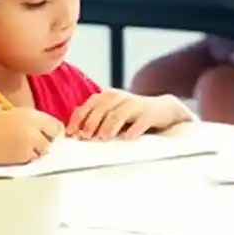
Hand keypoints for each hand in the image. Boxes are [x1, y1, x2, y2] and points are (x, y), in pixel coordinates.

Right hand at [0, 105, 63, 164]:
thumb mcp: (0, 111)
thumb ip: (16, 116)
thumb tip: (20, 119)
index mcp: (30, 114)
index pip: (56, 126)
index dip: (49, 133)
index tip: (43, 136)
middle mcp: (33, 128)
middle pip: (51, 141)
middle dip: (42, 144)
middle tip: (28, 145)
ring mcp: (28, 144)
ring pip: (42, 153)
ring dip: (33, 154)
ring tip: (15, 150)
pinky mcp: (21, 158)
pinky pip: (30, 162)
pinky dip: (24, 162)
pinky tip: (10, 157)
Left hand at [65, 91, 191, 139]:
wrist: (162, 110)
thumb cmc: (131, 116)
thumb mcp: (112, 114)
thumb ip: (95, 120)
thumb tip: (73, 134)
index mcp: (107, 97)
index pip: (88, 105)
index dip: (78, 119)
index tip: (71, 134)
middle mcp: (120, 97)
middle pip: (101, 108)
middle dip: (91, 123)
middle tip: (85, 137)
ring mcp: (135, 104)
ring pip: (118, 113)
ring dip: (109, 126)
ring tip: (103, 138)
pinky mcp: (150, 113)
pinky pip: (141, 120)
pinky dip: (134, 128)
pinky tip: (128, 137)